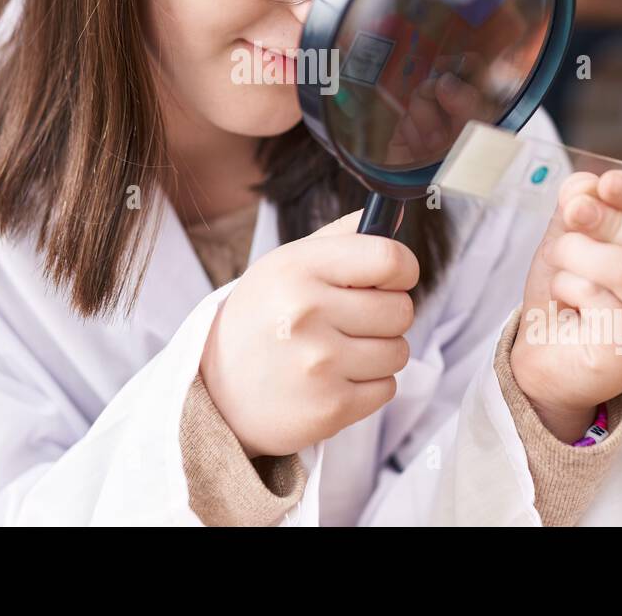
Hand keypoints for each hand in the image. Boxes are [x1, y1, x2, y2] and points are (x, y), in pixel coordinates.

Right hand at [199, 210, 418, 458]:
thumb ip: (340, 238)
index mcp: (298, 268)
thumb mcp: (285, 265)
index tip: (392, 278)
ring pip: (399, 351)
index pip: (389, 258)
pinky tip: (336, 379)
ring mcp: (319, 363)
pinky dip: (370, 386)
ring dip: (380, 353)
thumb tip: (390, 215)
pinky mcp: (330, 406)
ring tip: (342, 351)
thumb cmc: (262, 319)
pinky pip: (388, 388)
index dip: (403, 269)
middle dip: (388, 315)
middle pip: (401, 309)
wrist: (218, 392)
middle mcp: (306, 312)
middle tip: (354, 321)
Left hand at [509, 170, 621, 442]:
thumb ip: (581, 204)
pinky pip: (599, 299)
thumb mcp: (574, 233)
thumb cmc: (571, 290)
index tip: (606, 184)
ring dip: (579, 253)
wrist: (547, 352)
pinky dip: (567, 286)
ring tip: (560, 261)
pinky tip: (565, 300)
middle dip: (612, 220)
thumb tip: (584, 185)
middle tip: (572, 214)